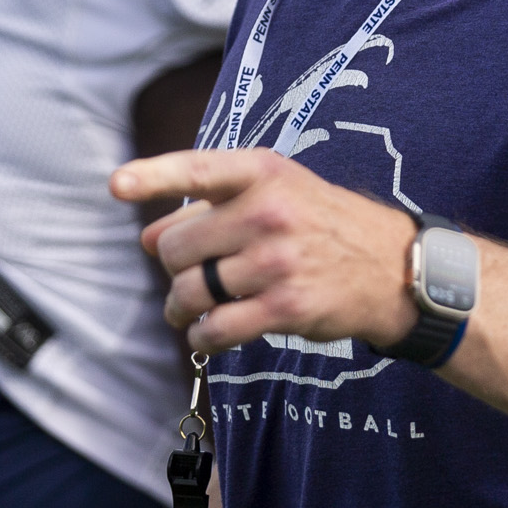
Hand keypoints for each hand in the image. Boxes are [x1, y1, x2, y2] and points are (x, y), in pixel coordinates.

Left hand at [109, 147, 418, 352]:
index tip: (116, 185)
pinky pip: (216, 329)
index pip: (196, 170)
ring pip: (190, 291)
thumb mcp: (274, 195)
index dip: (151, 177)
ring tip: (187, 309)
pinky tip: (208, 334)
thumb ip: (207, 209)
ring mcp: (277, 261)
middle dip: (173, 267)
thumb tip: (145, 234)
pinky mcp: (285, 307)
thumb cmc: (320, 223)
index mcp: (262, 173)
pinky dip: (202, 338)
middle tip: (187, 275)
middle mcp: (268, 212)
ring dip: (179, 307)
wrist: (391, 267)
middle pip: (176, 247)